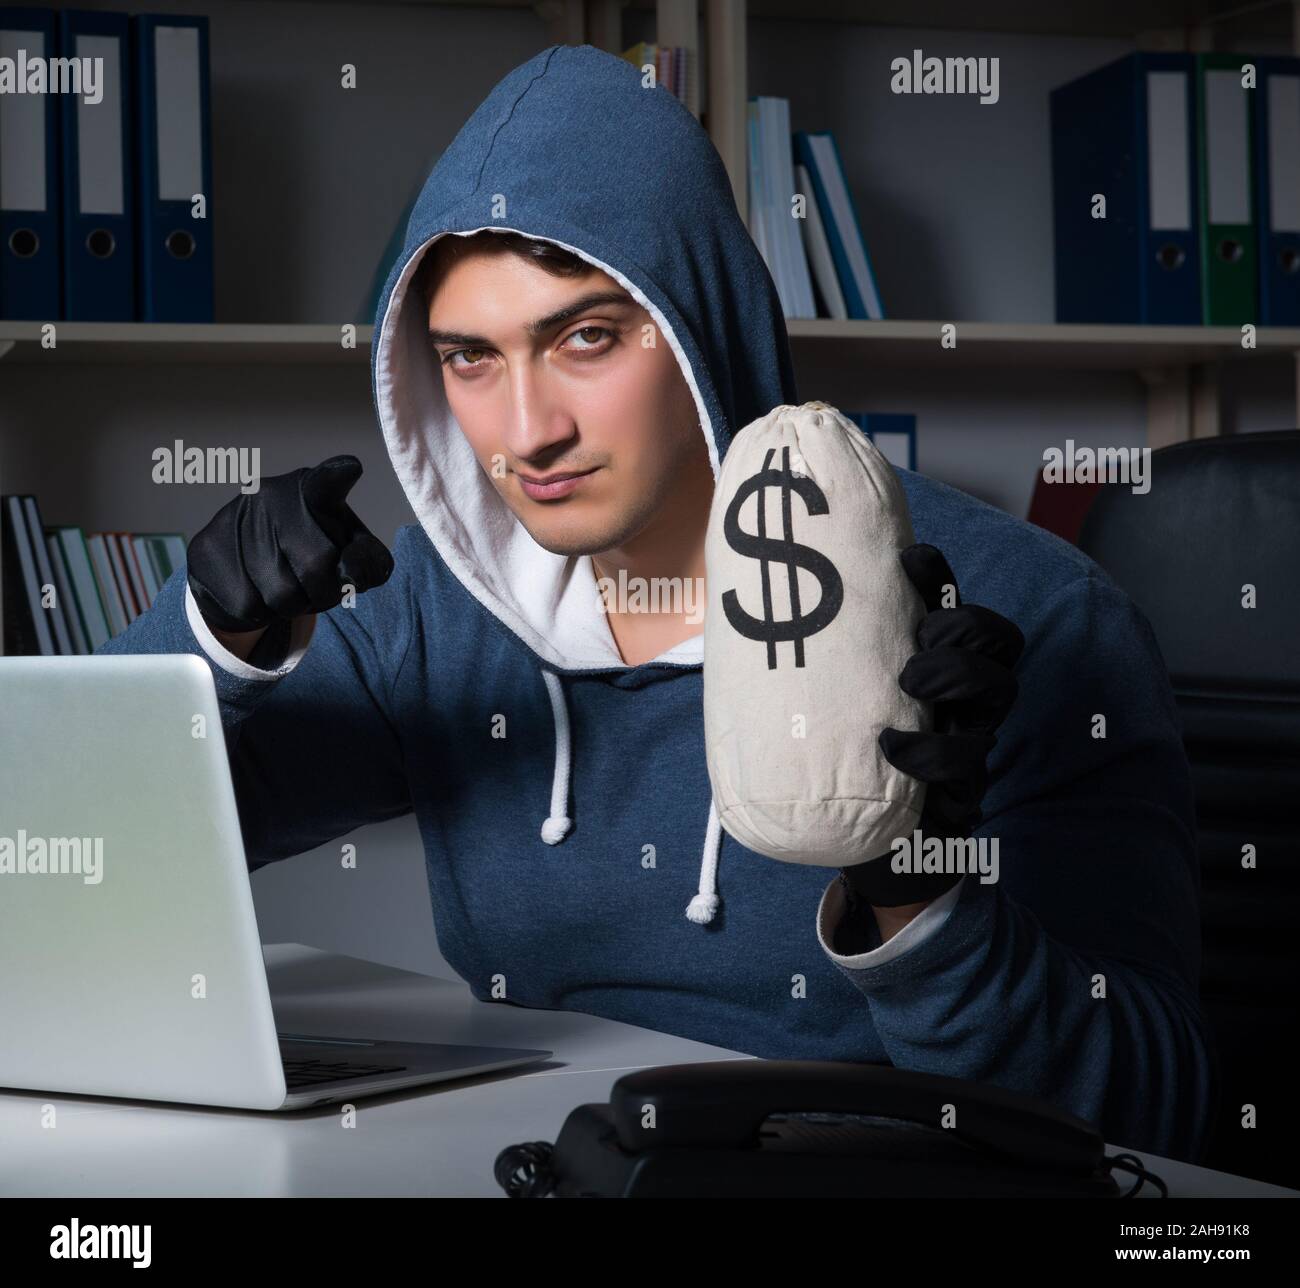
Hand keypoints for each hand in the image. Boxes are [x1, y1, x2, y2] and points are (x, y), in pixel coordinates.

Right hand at [186, 455, 393, 633]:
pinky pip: (248, 606)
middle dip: (324, 594)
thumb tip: (353, 573)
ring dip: (293, 607)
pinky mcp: (206, 548)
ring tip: (287, 589)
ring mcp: (234, 518)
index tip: (352, 467)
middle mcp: (272, 496)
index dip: (339, 475)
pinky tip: (257, 592)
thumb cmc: (311, 557)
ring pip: (281, 594)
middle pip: (316, 567)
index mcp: (314, 491)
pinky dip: (260, 613)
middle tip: (317, 590)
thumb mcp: (349, 555)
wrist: (243, 569)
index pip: (327, 483)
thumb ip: (369, 562)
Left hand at [839, 543, 1024, 912]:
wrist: (868, 853)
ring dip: (960, 676)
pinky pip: (970, 765)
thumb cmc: (838, 766)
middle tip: (918, 641)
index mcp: (926, 664)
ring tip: (912, 684)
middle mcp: (959, 697)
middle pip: (999, 638)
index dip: (940, 576)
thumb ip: (804, 666)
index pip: (954, 604)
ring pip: (1000, 690)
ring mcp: (968, 740)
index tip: (909, 558)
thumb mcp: (823, 706)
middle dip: (964, 626)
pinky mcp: (963, 788)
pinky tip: (893, 751)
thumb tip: (731, 610)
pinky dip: (934, 752)